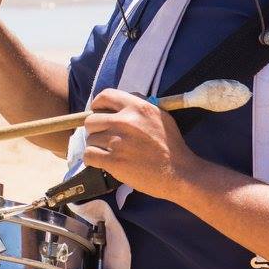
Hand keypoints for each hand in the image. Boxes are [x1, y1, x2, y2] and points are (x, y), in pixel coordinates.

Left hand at [81, 88, 199, 200]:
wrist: (179, 172)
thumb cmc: (171, 145)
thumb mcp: (160, 115)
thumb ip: (139, 105)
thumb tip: (118, 102)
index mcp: (137, 107)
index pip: (105, 96)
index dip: (97, 105)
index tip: (98, 113)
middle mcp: (124, 121)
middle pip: (91, 120)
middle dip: (96, 130)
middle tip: (106, 138)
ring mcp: (117, 141)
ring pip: (90, 139)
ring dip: (96, 146)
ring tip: (110, 152)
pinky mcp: (113, 161)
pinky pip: (88, 155)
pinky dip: (92, 159)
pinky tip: (103, 162)